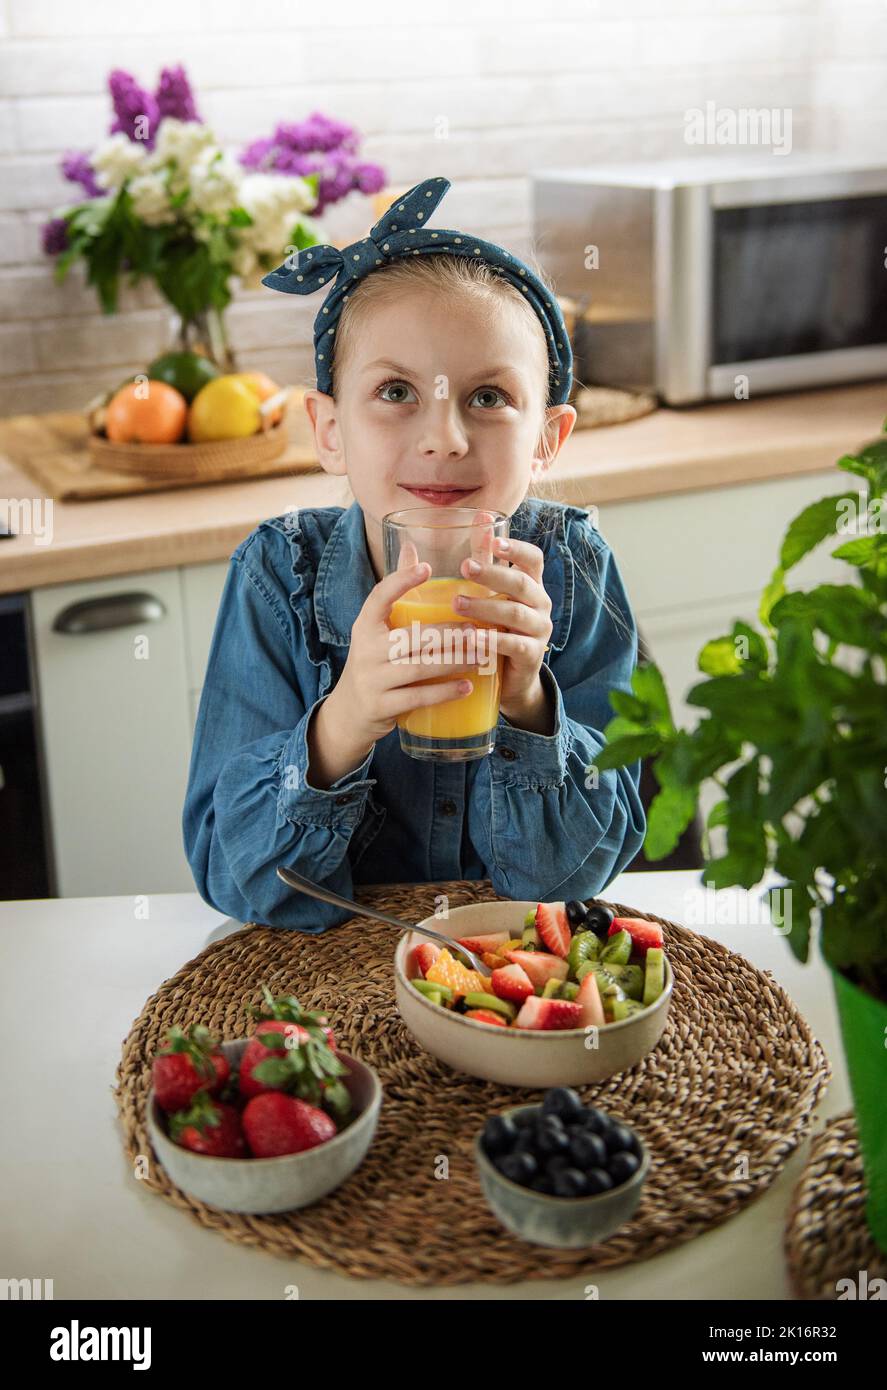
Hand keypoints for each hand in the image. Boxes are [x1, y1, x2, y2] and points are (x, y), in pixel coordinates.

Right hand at [328, 556, 478, 747]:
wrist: (349, 713)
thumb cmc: (373, 663)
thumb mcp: (376, 629)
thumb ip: (396, 591)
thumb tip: (411, 545)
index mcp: (364, 626)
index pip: (378, 597)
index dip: (401, 581)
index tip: (427, 567)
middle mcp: (365, 650)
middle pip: (411, 636)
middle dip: (448, 632)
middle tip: (479, 627)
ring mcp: (372, 680)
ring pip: (419, 667)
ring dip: (454, 660)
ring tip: (481, 654)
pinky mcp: (381, 706)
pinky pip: (418, 696)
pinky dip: (444, 692)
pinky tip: (468, 686)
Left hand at [454, 534, 553, 721]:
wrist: (509, 679)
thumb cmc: (495, 627)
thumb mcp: (490, 593)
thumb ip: (483, 559)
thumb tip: (476, 515)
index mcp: (530, 584)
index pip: (533, 559)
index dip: (516, 548)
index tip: (493, 541)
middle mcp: (539, 604)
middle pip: (520, 583)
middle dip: (492, 574)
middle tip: (464, 567)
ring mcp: (539, 631)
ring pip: (515, 614)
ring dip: (485, 607)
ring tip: (456, 604)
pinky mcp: (532, 656)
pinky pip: (515, 646)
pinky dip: (492, 641)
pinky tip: (471, 637)